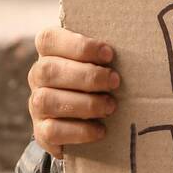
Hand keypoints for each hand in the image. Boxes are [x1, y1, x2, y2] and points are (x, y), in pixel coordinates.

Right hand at [28, 27, 118, 158]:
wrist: (89, 121)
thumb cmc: (101, 81)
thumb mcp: (102, 63)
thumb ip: (106, 54)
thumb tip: (135, 45)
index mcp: (50, 52)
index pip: (49, 40)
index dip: (79, 46)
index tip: (109, 54)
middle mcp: (38, 76)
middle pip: (48, 70)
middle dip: (87, 76)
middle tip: (115, 82)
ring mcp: (36, 104)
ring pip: (47, 100)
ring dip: (84, 103)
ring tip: (110, 106)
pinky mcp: (41, 132)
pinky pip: (52, 131)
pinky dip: (80, 130)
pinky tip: (100, 129)